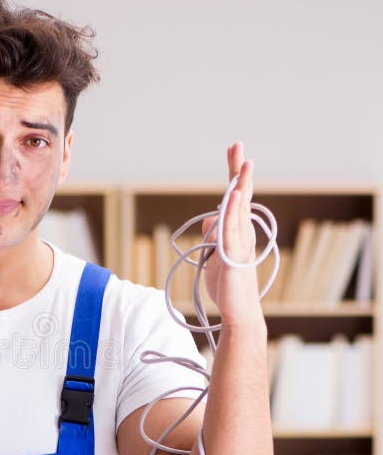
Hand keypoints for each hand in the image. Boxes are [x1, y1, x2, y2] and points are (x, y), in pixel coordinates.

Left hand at [202, 142, 263, 328]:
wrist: (238, 309)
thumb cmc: (228, 284)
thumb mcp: (214, 254)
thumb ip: (213, 234)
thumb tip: (210, 217)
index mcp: (236, 230)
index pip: (234, 197)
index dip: (233, 174)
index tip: (233, 151)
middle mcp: (242, 231)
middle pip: (240, 195)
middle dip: (238, 170)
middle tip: (237, 145)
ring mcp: (240, 242)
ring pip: (239, 209)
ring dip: (240, 185)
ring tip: (244, 163)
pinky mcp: (234, 256)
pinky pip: (233, 230)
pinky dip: (233, 212)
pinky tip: (234, 196)